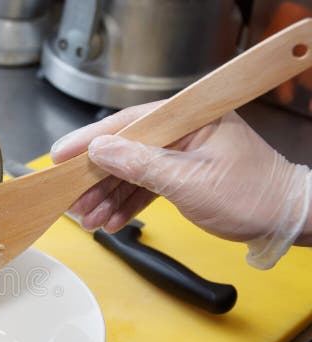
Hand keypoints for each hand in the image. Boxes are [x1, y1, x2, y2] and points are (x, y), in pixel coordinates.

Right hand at [50, 102, 311, 268]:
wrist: (285, 220)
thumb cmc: (251, 195)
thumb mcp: (189, 181)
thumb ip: (141, 165)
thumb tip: (100, 150)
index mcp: (188, 118)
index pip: (128, 124)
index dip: (90, 140)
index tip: (60, 155)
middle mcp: (181, 132)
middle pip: (124, 150)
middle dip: (96, 179)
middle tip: (70, 198)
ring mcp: (180, 154)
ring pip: (131, 172)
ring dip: (108, 197)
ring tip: (88, 218)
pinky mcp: (181, 175)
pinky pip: (145, 187)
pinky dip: (127, 204)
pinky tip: (110, 221)